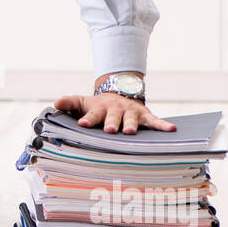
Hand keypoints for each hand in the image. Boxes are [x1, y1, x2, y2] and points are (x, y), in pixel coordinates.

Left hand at [53, 92, 175, 134]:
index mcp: (100, 108)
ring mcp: (131, 112)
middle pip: (114, 117)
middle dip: (112, 123)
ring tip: (131, 132)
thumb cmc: (98, 105)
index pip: (92, 114)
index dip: (88, 119)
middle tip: (110, 130)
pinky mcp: (144, 115)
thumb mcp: (82, 102)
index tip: (82, 124)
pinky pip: (154, 121)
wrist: (119, 94)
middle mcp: (116, 109)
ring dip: (131, 125)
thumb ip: (69, 102)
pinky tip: (171, 129)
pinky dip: (162, 125)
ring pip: (132, 119)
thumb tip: (55, 103)